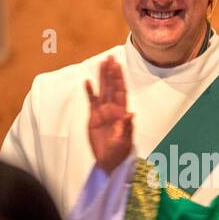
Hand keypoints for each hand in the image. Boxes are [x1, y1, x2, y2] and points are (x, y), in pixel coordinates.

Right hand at [85, 56, 133, 172]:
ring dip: (102, 78)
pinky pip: (92, 101)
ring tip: (101, 63)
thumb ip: (126, 127)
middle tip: (110, 57)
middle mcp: (113, 109)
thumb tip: (131, 114)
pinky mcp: (94, 117)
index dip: (119, 78)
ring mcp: (103, 112)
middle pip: (112, 87)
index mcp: (122, 113)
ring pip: (103, 90)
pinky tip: (87, 82)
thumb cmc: (119, 152)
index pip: (121, 91)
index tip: (117, 65)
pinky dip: (90, 92)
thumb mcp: (123, 141)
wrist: (109, 161)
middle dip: (111, 72)